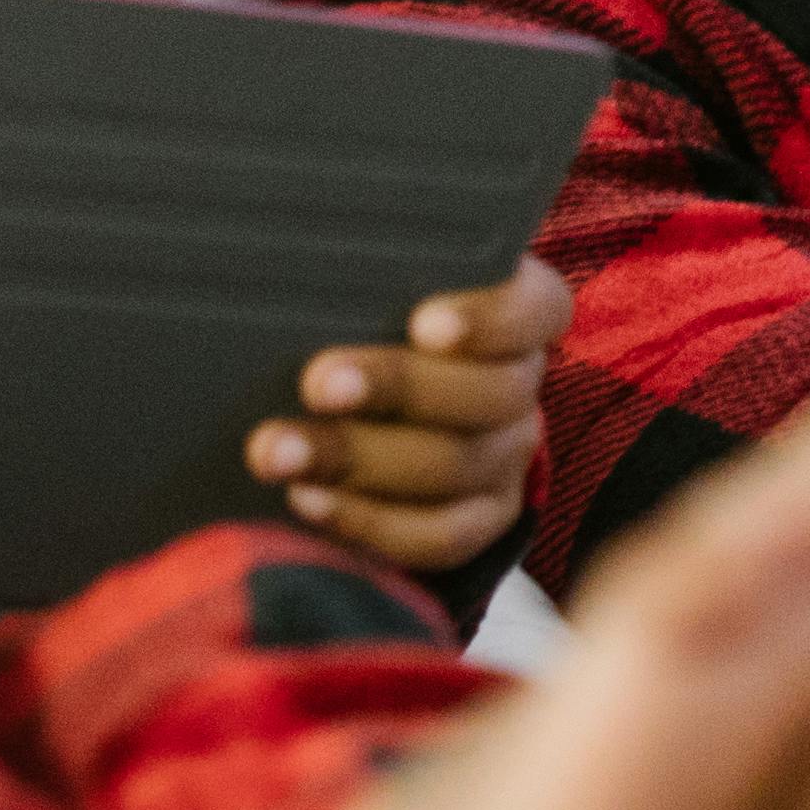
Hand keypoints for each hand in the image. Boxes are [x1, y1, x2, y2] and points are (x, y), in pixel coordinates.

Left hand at [245, 254, 570, 576]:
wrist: (359, 393)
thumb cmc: (360, 312)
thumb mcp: (368, 284)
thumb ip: (360, 277)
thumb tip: (290, 273)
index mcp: (517, 309)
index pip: (532, 309)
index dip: (487, 321)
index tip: (424, 324)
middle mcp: (520, 383)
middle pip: (488, 394)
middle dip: (396, 388)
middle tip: (316, 384)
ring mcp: (506, 455)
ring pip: (454, 467)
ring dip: (356, 460)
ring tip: (277, 451)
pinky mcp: (481, 517)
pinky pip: (440, 535)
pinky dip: (370, 522)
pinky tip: (308, 499)